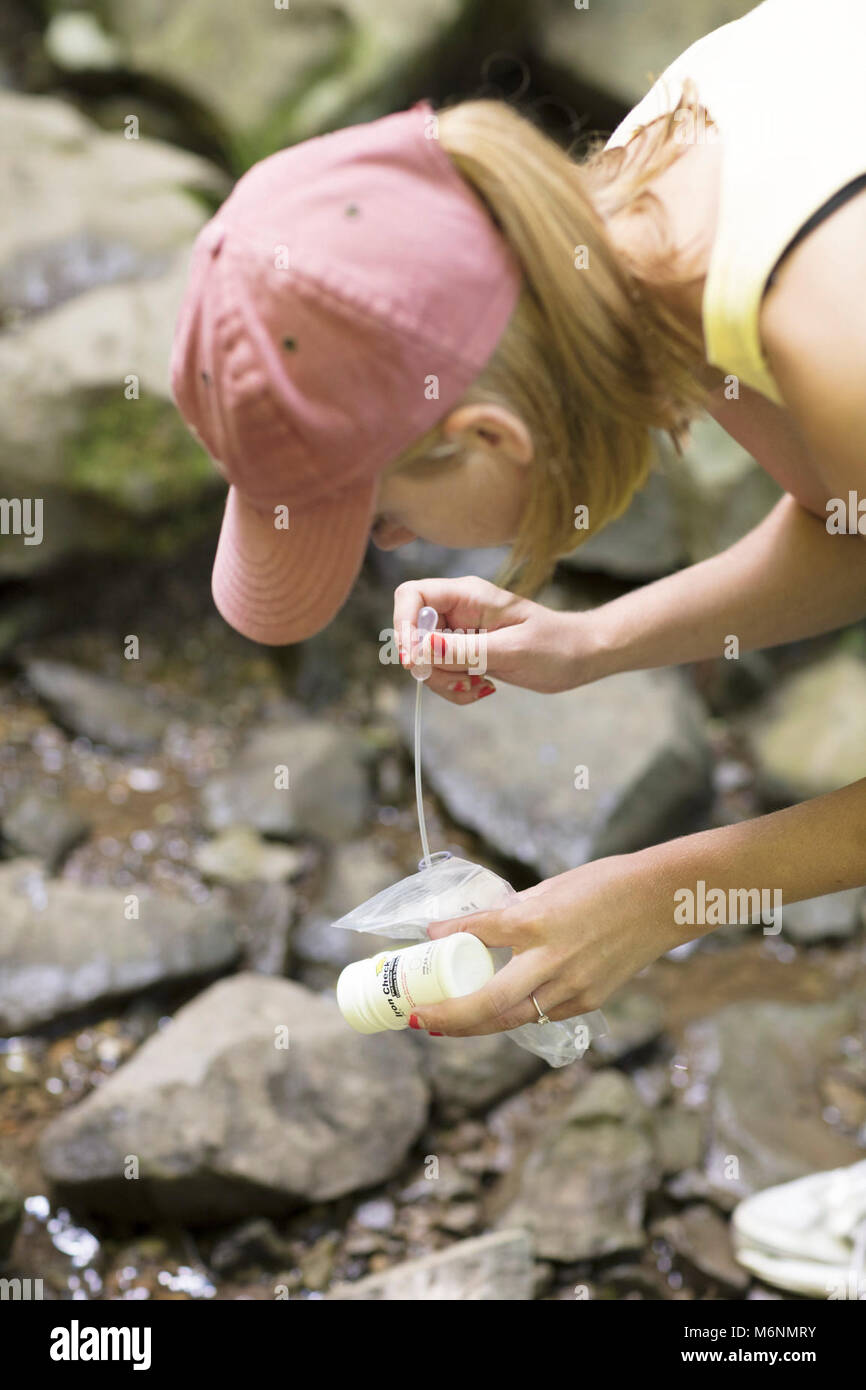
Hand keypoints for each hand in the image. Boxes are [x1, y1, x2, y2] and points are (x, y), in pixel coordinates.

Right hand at [392, 575, 600, 703]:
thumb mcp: (510, 650)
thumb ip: (463, 650)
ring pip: (425, 659)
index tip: (413, 659)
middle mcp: (458, 610)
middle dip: (428, 665)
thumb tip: (418, 649)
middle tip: (461, 679)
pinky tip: (482, 689)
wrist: (581, 656)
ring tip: (478, 686)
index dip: (402, 624)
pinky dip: (454, 688)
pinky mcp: (466, 653)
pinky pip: (442, 673)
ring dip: (443, 681)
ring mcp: (460, 632)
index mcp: (467, 595)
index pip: (412, 595)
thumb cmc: (556, 645)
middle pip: (413, 633)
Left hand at [408, 852, 685, 1035]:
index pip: (477, 933)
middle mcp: (549, 959)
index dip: (444, 940)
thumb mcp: (548, 889)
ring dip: (477, 1024)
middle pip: (487, 1004)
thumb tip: (464, 927)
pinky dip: (515, 1013)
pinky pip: (542, 1013)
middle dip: (449, 1019)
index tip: (425, 946)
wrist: (661, 901)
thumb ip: (508, 912)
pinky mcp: (589, 1000)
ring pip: (512, 1018)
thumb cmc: (604, 886)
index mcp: (535, 920)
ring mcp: (572, 986)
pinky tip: (497, 1009)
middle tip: (420, 1020)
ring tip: (449, 1021)